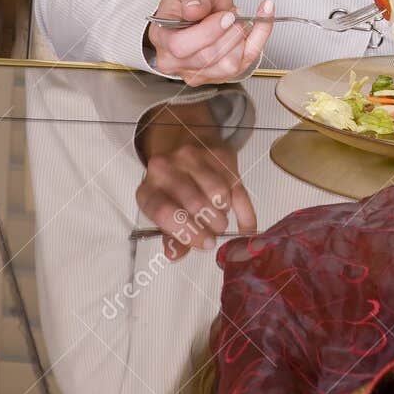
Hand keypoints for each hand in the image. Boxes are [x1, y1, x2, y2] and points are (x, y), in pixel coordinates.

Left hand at [136, 102, 256, 260]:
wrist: (184, 139)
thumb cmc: (172, 185)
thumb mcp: (165, 209)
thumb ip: (171, 235)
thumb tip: (175, 255)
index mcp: (148, 188)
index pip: (164, 212)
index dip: (187, 233)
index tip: (206, 244)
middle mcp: (166, 168)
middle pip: (194, 203)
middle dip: (211, 225)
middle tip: (216, 233)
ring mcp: (192, 156)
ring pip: (218, 193)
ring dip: (224, 214)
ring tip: (221, 219)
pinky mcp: (218, 152)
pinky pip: (237, 186)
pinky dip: (244, 211)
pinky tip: (245, 225)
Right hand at [146, 0, 273, 85]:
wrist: (201, 11)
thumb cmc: (193, 1)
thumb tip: (193, 9)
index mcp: (162, 38)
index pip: (181, 46)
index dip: (209, 31)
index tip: (226, 15)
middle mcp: (176, 62)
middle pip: (208, 57)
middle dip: (229, 32)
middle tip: (232, 13)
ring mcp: (197, 73)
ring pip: (228, 65)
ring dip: (241, 37)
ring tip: (236, 19)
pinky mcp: (220, 76)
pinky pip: (247, 62)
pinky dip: (260, 38)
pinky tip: (263, 20)